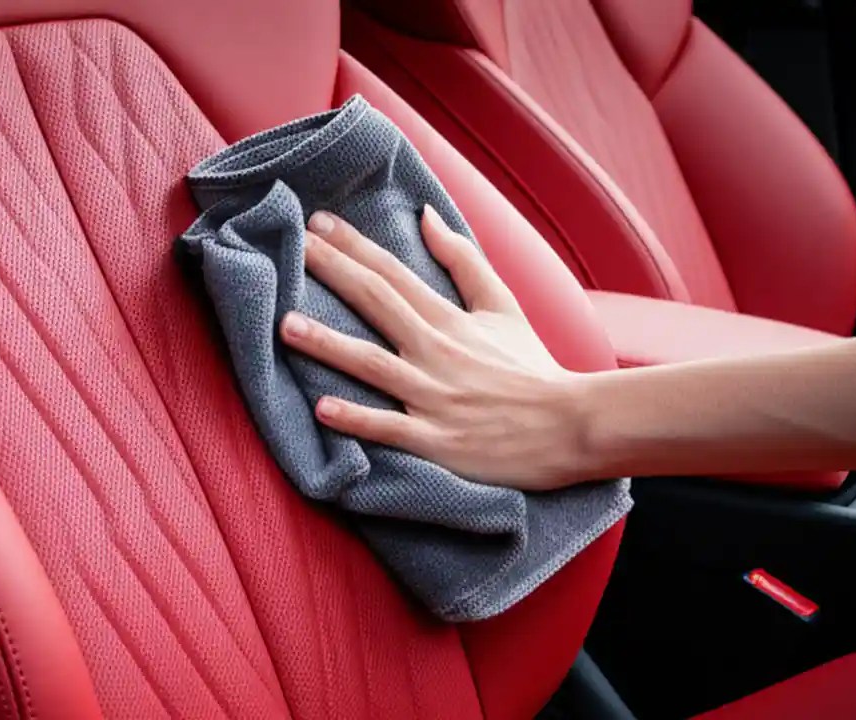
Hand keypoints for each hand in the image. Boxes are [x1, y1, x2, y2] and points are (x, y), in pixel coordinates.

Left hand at [280, 206, 589, 490]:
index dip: (353, 246)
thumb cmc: (531, 368)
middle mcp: (436, 352)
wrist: (570, 427)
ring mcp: (433, 398)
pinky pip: (389, 429)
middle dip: (332, 272)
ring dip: (328, 344)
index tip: (316, 222)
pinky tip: (321, 408)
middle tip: (291, 246)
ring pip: (372, 365)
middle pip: (376, 304)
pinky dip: (357, 419)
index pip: (393, 273)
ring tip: (285, 326)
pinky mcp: (436, 441)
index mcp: (449, 320)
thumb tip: (426, 214)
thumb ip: (463, 261)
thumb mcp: (502, 306)